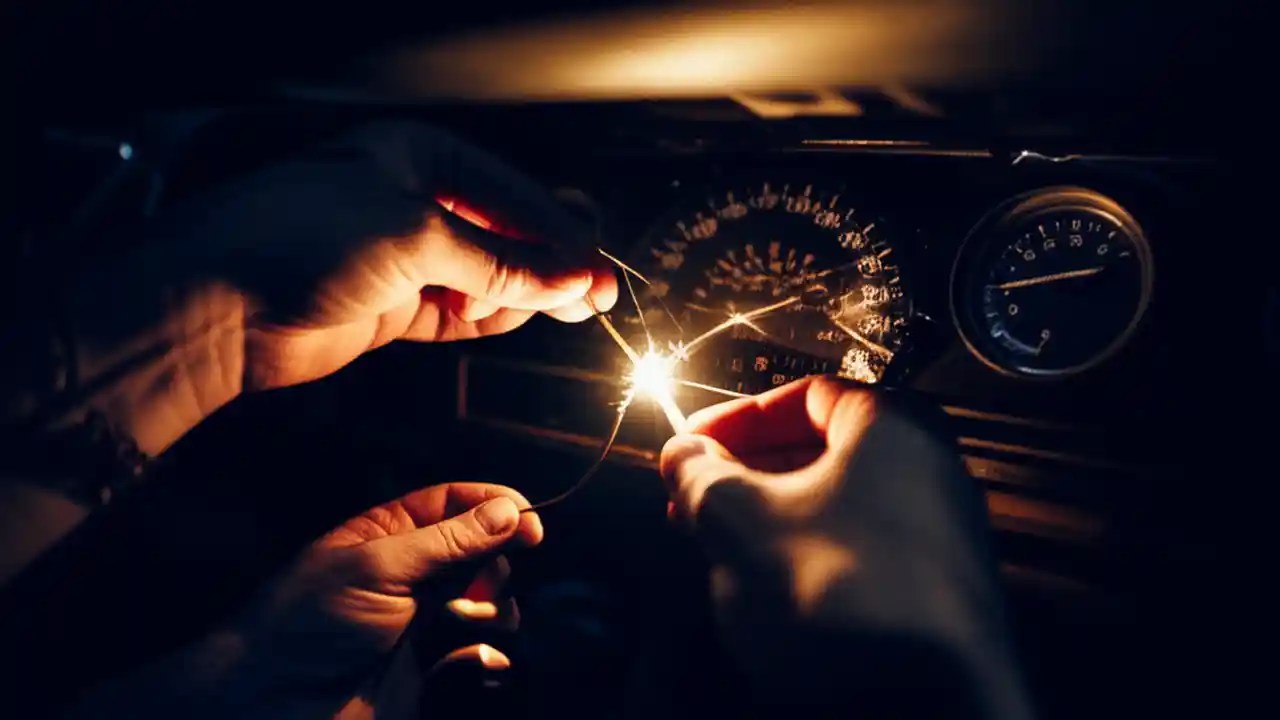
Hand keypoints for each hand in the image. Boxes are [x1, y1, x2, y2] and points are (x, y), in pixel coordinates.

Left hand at [62, 482, 539, 719]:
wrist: (270, 696)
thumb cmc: (310, 619)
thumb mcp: (379, 567)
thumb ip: (448, 541)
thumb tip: (509, 510)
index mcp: (393, 532)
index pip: (456, 502)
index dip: (495, 506)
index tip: (531, 522)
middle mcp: (413, 570)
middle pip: (481, 549)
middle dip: (496, 560)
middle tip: (489, 579)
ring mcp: (422, 618)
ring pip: (488, 600)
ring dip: (495, 607)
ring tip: (473, 619)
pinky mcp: (428, 665)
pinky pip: (477, 652)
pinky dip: (485, 652)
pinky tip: (474, 655)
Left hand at [65, 121, 617, 452]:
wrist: (215, 308)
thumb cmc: (297, 240)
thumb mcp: (416, 239)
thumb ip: (502, 262)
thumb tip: (572, 277)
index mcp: (417, 156)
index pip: (511, 193)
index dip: (562, 234)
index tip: (599, 271)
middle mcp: (413, 200)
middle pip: (505, 232)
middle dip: (551, 264)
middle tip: (597, 296)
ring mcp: (403, 255)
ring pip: (488, 274)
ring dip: (524, 292)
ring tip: (563, 310)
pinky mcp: (393, 304)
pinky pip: (461, 307)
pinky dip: (490, 314)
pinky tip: (518, 318)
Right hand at [660, 376, 1029, 717]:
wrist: (926, 710)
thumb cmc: (831, 589)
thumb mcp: (739, 522)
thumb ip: (701, 476)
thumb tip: (681, 452)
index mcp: (894, 427)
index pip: (805, 394)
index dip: (734, 417)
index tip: (686, 447)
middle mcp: (932, 471)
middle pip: (822, 450)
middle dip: (746, 473)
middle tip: (690, 502)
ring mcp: (942, 537)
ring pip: (837, 508)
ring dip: (769, 520)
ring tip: (715, 549)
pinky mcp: (939, 598)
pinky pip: (861, 556)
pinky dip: (808, 559)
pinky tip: (767, 594)